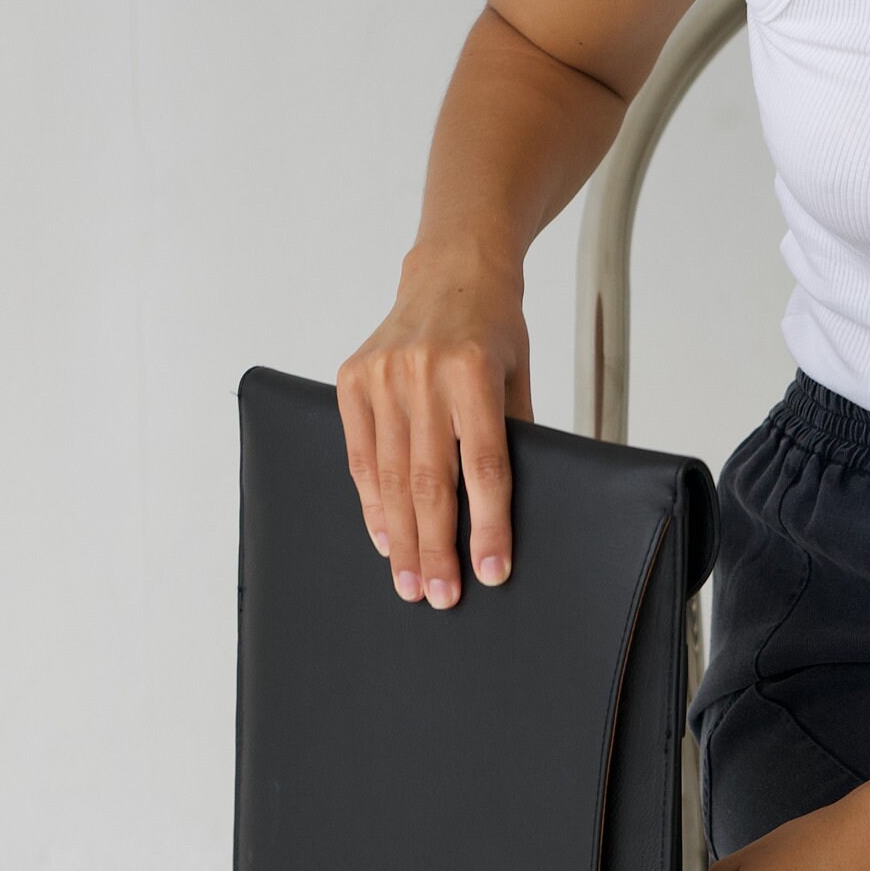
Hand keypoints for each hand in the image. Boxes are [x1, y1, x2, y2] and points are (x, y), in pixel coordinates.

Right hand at [336, 246, 532, 608]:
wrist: (451, 272)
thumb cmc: (494, 331)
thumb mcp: (517, 377)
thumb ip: (512, 437)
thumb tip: (506, 516)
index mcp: (475, 372)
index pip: (483, 467)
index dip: (487, 526)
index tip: (491, 572)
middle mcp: (423, 373)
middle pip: (429, 481)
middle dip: (436, 548)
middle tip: (441, 598)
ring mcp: (383, 376)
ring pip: (390, 477)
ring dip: (402, 538)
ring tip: (412, 584)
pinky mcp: (352, 379)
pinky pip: (361, 455)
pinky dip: (372, 503)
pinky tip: (385, 539)